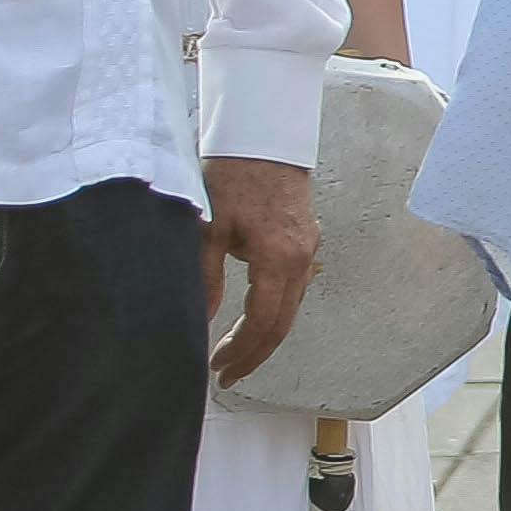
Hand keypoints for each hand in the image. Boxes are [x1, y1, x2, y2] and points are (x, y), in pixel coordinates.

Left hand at [204, 157, 319, 384]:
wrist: (263, 136)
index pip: (264, 322)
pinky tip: (255, 315)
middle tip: (229, 374)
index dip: (243, 352)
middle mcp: (301, 259)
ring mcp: (307, 249)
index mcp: (278, 258)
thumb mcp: (209, 227)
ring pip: (291, 306)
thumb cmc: (233, 174)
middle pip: (283, 323)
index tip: (221, 370)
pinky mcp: (305, 239)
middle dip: (256, 353)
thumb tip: (204, 318)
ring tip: (238, 351)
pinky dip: (275, 309)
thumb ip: (207, 276)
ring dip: (266, 333)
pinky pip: (294, 287)